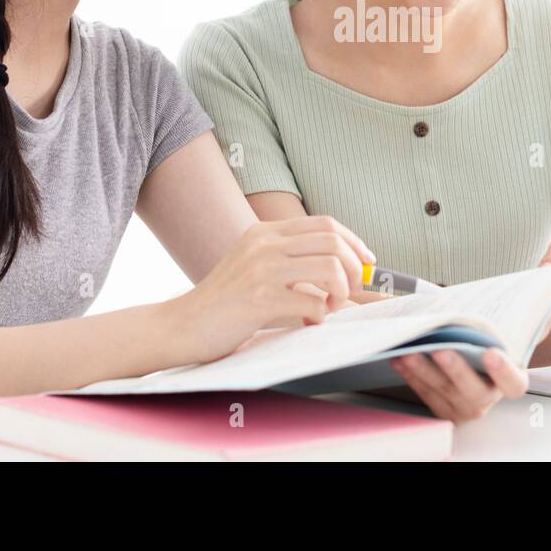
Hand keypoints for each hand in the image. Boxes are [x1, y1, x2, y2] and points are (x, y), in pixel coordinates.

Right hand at [172, 216, 374, 362]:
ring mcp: (260, 269)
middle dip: (353, 269)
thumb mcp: (256, 267)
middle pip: (333, 241)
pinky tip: (307, 322)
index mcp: (265, 232)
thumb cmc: (223, 303)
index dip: (355, 242)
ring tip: (327, 308)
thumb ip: (290, 262)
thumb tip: (342, 271)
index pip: (325, 224)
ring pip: (329, 267)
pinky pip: (312, 301)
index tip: (368, 262)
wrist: (182, 325)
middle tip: (347, 292)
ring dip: (340, 292)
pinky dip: (320, 315)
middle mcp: (264, 244)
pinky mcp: (258, 299)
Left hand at [385, 281, 550, 421]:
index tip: (491, 353)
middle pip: (474, 392)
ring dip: (426, 370)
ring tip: (414, 348)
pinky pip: (422, 392)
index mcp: (511, 378)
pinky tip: (402, 353)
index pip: (514, 383)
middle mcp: (488, 397)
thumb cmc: (504, 343)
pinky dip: (411, 374)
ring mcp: (462, 405)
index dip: (503, 371)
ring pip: (442, 391)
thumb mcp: (529, 326)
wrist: (477, 364)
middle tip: (443, 349)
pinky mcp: (439, 405)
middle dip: (457, 372)